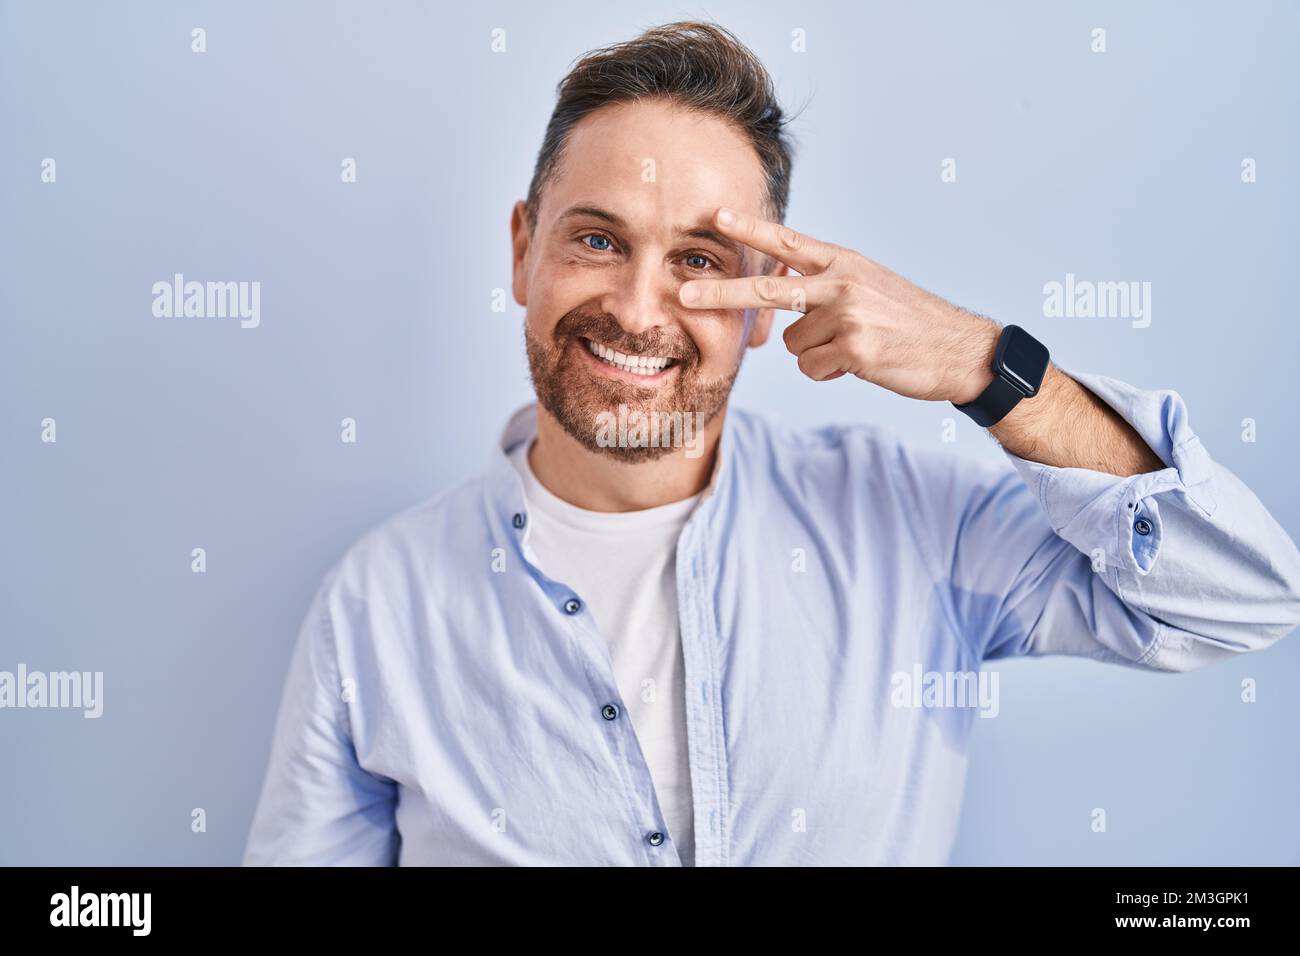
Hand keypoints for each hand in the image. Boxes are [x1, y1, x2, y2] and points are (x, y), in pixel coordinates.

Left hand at [678, 207, 1000, 403]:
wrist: (959, 350)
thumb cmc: (909, 322)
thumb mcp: (869, 286)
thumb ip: (824, 285)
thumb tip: (782, 302)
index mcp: (844, 262)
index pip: (788, 241)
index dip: (750, 230)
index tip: (715, 218)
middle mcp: (842, 282)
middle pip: (767, 289)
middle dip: (721, 294)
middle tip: (684, 295)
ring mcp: (848, 315)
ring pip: (792, 344)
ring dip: (815, 354)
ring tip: (854, 348)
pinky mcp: (855, 349)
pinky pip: (811, 368)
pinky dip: (829, 373)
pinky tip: (860, 363)